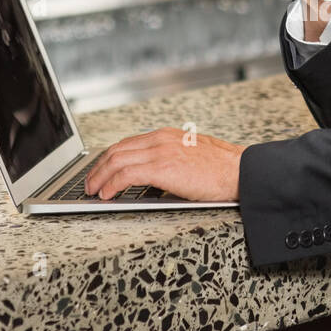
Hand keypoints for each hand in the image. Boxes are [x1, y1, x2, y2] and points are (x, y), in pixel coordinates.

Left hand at [83, 129, 244, 202]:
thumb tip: (152, 177)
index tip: (100, 170)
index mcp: (165, 136)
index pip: (126, 143)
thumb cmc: (221, 168)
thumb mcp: (189, 155)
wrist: (239, 170)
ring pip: (116, 161)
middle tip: (91, 183)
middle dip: (98, 168)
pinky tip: (107, 194)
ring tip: (94, 191)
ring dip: (100, 177)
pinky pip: (126, 174)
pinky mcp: (162, 168)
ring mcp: (160, 152)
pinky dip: (112, 184)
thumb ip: (169, 158)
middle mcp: (159, 140)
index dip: (108, 158)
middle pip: (116, 150)